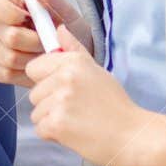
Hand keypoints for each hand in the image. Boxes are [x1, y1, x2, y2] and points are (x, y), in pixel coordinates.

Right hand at [0, 0, 88, 86]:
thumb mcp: (66, 11)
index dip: (7, 12)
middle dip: (34, 41)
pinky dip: (25, 73)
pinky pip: (4, 73)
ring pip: (8, 57)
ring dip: (34, 59)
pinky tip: (36, 66)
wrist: (76, 58)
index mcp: (10, 3)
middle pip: (6, 34)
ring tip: (46, 54)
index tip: (28, 18)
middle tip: (49, 41)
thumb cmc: (70, 31)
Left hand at [25, 28, 152, 165]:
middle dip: (49, 104)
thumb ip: (74, 50)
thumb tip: (59, 29)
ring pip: (36, 113)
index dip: (45, 81)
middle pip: (34, 93)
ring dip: (52, 120)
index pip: (34, 68)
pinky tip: (74, 133)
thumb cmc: (115, 106)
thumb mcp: (96, 71)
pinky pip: (40, 129)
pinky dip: (54, 135)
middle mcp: (65, 77)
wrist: (132, 136)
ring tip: (77, 121)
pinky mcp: (57, 123)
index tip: (62, 90)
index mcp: (73, 62)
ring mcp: (60, 100)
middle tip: (76, 109)